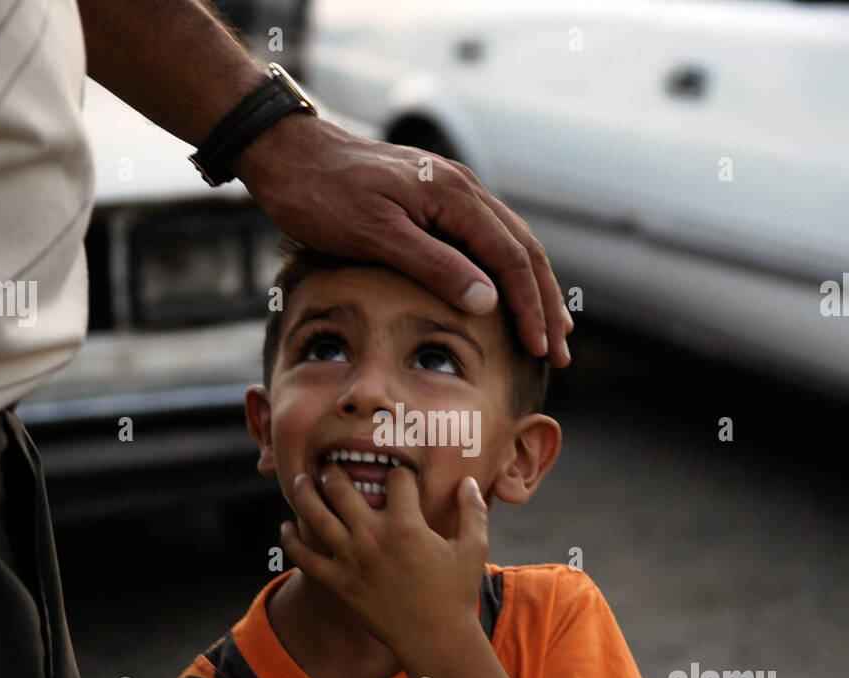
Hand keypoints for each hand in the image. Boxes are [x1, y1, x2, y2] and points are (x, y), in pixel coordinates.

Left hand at [235, 114, 572, 365]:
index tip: (542, 349)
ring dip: (532, 288)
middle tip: (561, 351)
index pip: (512, 259)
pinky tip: (505, 293)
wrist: (287, 154)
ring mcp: (449, 191)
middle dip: (546, 303)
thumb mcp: (376, 237)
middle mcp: (462, 189)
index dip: (530, 307)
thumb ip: (435, 267)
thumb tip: (490, 301)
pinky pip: (485, 237)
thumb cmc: (322, 196)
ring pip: (510, 243)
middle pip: (523, 250)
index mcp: (454, 197)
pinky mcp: (433, 198)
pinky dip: (506, 270)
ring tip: (550, 327)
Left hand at [278, 461, 490, 662]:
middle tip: (332, 465)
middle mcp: (374, 537)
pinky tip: (287, 528)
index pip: (395, 477)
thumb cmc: (456, 593)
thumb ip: (473, 510)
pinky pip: (304, 557)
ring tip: (303, 480)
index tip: (398, 475)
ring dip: (305, 492)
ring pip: (315, 515)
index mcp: (407, 525)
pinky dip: (290, 540)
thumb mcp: (474, 548)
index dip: (398, 471)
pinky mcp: (338, 583)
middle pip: (341, 486)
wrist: (436, 640)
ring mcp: (352, 560)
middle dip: (335, 469)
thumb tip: (469, 481)